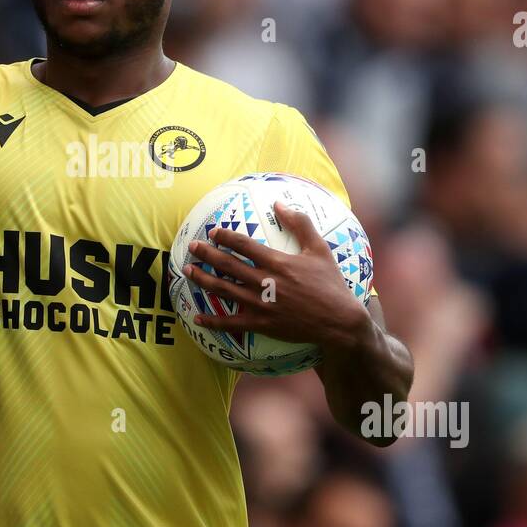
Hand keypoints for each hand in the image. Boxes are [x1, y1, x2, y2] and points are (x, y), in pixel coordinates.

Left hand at [181, 201, 372, 353]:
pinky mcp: (262, 324)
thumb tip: (280, 203)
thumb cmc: (330, 284)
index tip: (213, 232)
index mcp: (277, 262)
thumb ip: (300, 224)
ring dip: (203, 280)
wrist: (339, 321)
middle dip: (207, 255)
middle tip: (192, 247)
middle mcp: (265, 282)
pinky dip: (213, 321)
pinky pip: (232, 323)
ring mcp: (261, 304)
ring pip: (224, 290)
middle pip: (228, 265)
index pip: (244, 245)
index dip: (225, 237)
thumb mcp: (319, 249)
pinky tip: (198, 317)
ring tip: (188, 271)